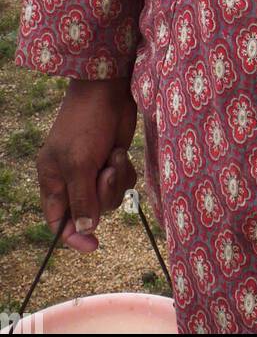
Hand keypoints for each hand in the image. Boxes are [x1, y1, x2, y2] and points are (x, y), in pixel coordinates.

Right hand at [36, 77, 137, 251]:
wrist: (109, 90)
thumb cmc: (86, 124)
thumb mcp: (79, 164)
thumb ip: (82, 199)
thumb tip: (85, 228)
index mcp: (52, 180)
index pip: (58, 220)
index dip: (73, 236)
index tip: (93, 246)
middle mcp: (71, 178)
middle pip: (90, 210)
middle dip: (103, 194)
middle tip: (105, 172)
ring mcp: (93, 169)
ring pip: (110, 197)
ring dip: (116, 180)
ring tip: (113, 156)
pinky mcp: (112, 160)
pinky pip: (123, 182)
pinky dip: (125, 171)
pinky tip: (120, 151)